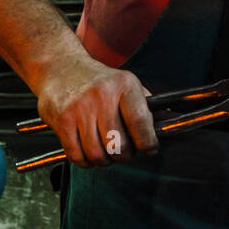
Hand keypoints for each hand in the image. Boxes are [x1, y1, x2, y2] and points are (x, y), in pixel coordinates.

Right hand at [33, 54, 157, 167]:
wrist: (61, 67)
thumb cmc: (98, 81)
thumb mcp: (125, 83)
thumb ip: (145, 105)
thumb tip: (167, 123)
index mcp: (123, 85)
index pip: (140, 121)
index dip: (147, 142)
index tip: (149, 149)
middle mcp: (101, 96)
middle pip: (118, 144)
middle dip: (124, 155)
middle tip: (124, 152)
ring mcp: (79, 108)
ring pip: (97, 154)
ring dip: (104, 160)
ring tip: (105, 153)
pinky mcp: (62, 120)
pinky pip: (77, 155)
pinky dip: (85, 162)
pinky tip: (88, 154)